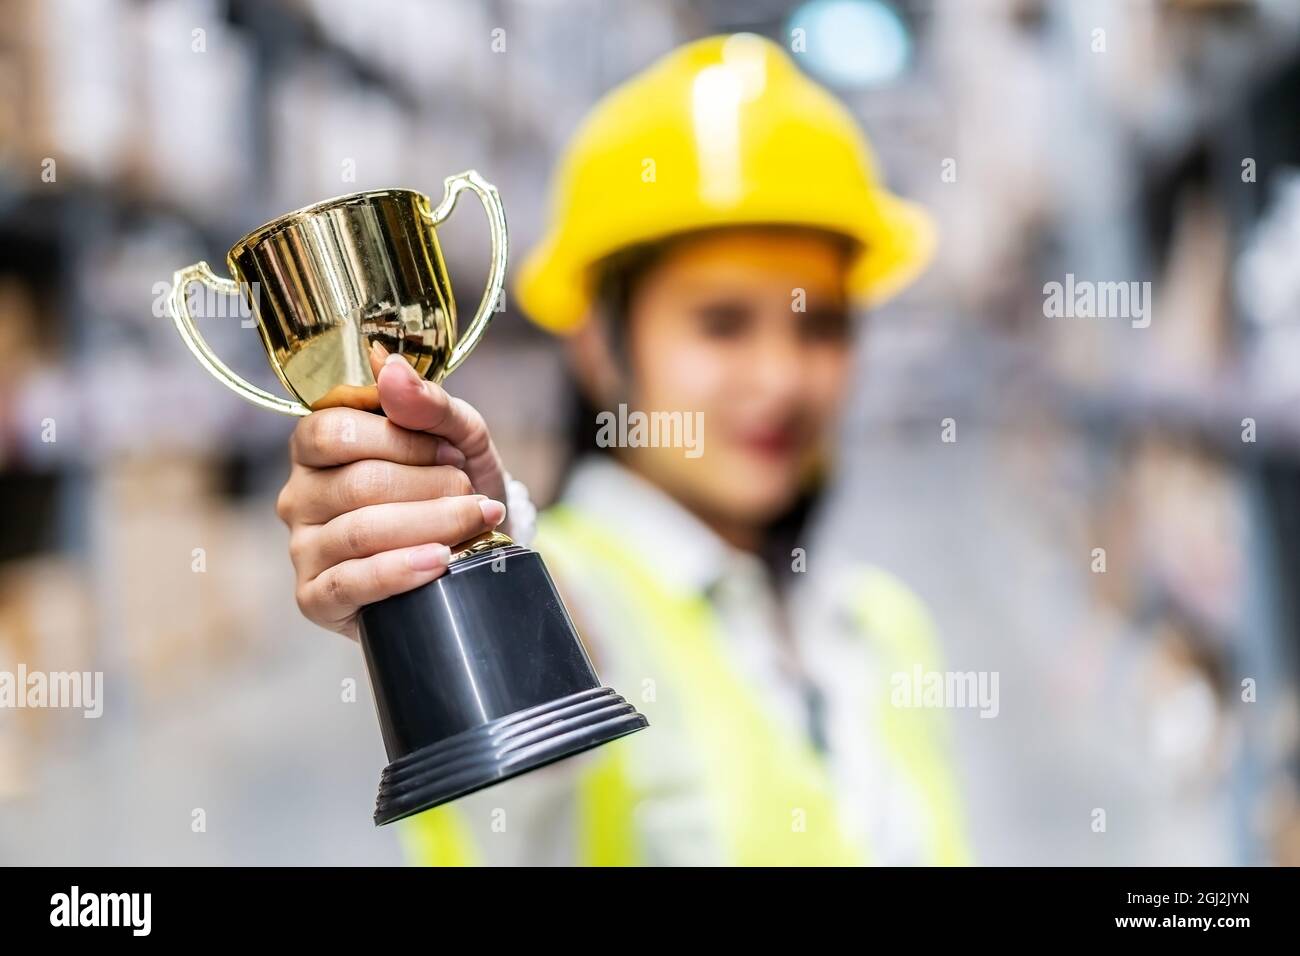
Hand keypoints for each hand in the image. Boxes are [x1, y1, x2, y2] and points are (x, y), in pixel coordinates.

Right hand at [276, 355, 510, 639]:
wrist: (472, 552)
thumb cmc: (451, 485)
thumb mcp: (457, 436)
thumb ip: (428, 403)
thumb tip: (390, 368)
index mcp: (318, 445)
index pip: (335, 430)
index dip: (400, 440)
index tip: (451, 450)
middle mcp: (300, 494)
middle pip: (357, 483)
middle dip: (430, 486)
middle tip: (471, 492)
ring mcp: (304, 548)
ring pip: (361, 532)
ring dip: (432, 525)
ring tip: (474, 521)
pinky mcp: (316, 598)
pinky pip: (352, 583)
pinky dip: (402, 571)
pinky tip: (440, 561)